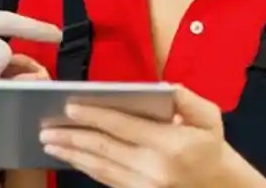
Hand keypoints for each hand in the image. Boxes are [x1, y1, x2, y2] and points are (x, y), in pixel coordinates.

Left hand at [38, 84, 265, 187]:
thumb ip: (187, 98)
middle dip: (72, 137)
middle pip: (104, 148)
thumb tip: (163, 87)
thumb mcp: (209, 116)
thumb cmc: (209, 145)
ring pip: (100, 167)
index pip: (123, 126)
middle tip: (45, 128)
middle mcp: (154, 169)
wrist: (220, 187)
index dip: (94, 115)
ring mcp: (145, 186)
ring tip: (48, 143)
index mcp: (170, 144)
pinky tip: (70, 157)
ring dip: (72, 154)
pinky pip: (106, 179)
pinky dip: (85, 167)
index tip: (69, 106)